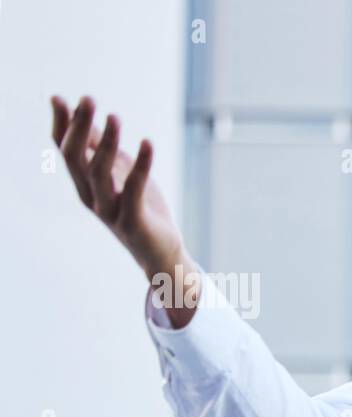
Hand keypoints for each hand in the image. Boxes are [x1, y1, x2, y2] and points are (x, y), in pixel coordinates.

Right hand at [50, 95, 193, 296]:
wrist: (161, 252)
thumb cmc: (140, 208)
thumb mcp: (119, 173)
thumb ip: (103, 149)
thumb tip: (85, 116)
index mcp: (84, 184)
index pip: (64, 151)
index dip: (61, 125)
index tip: (58, 97)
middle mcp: (91, 197)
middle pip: (77, 158)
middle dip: (80, 127)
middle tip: (88, 99)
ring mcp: (110, 210)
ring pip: (100, 173)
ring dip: (108, 143)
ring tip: (115, 116)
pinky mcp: (133, 221)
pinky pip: (134, 190)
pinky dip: (141, 165)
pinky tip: (148, 142)